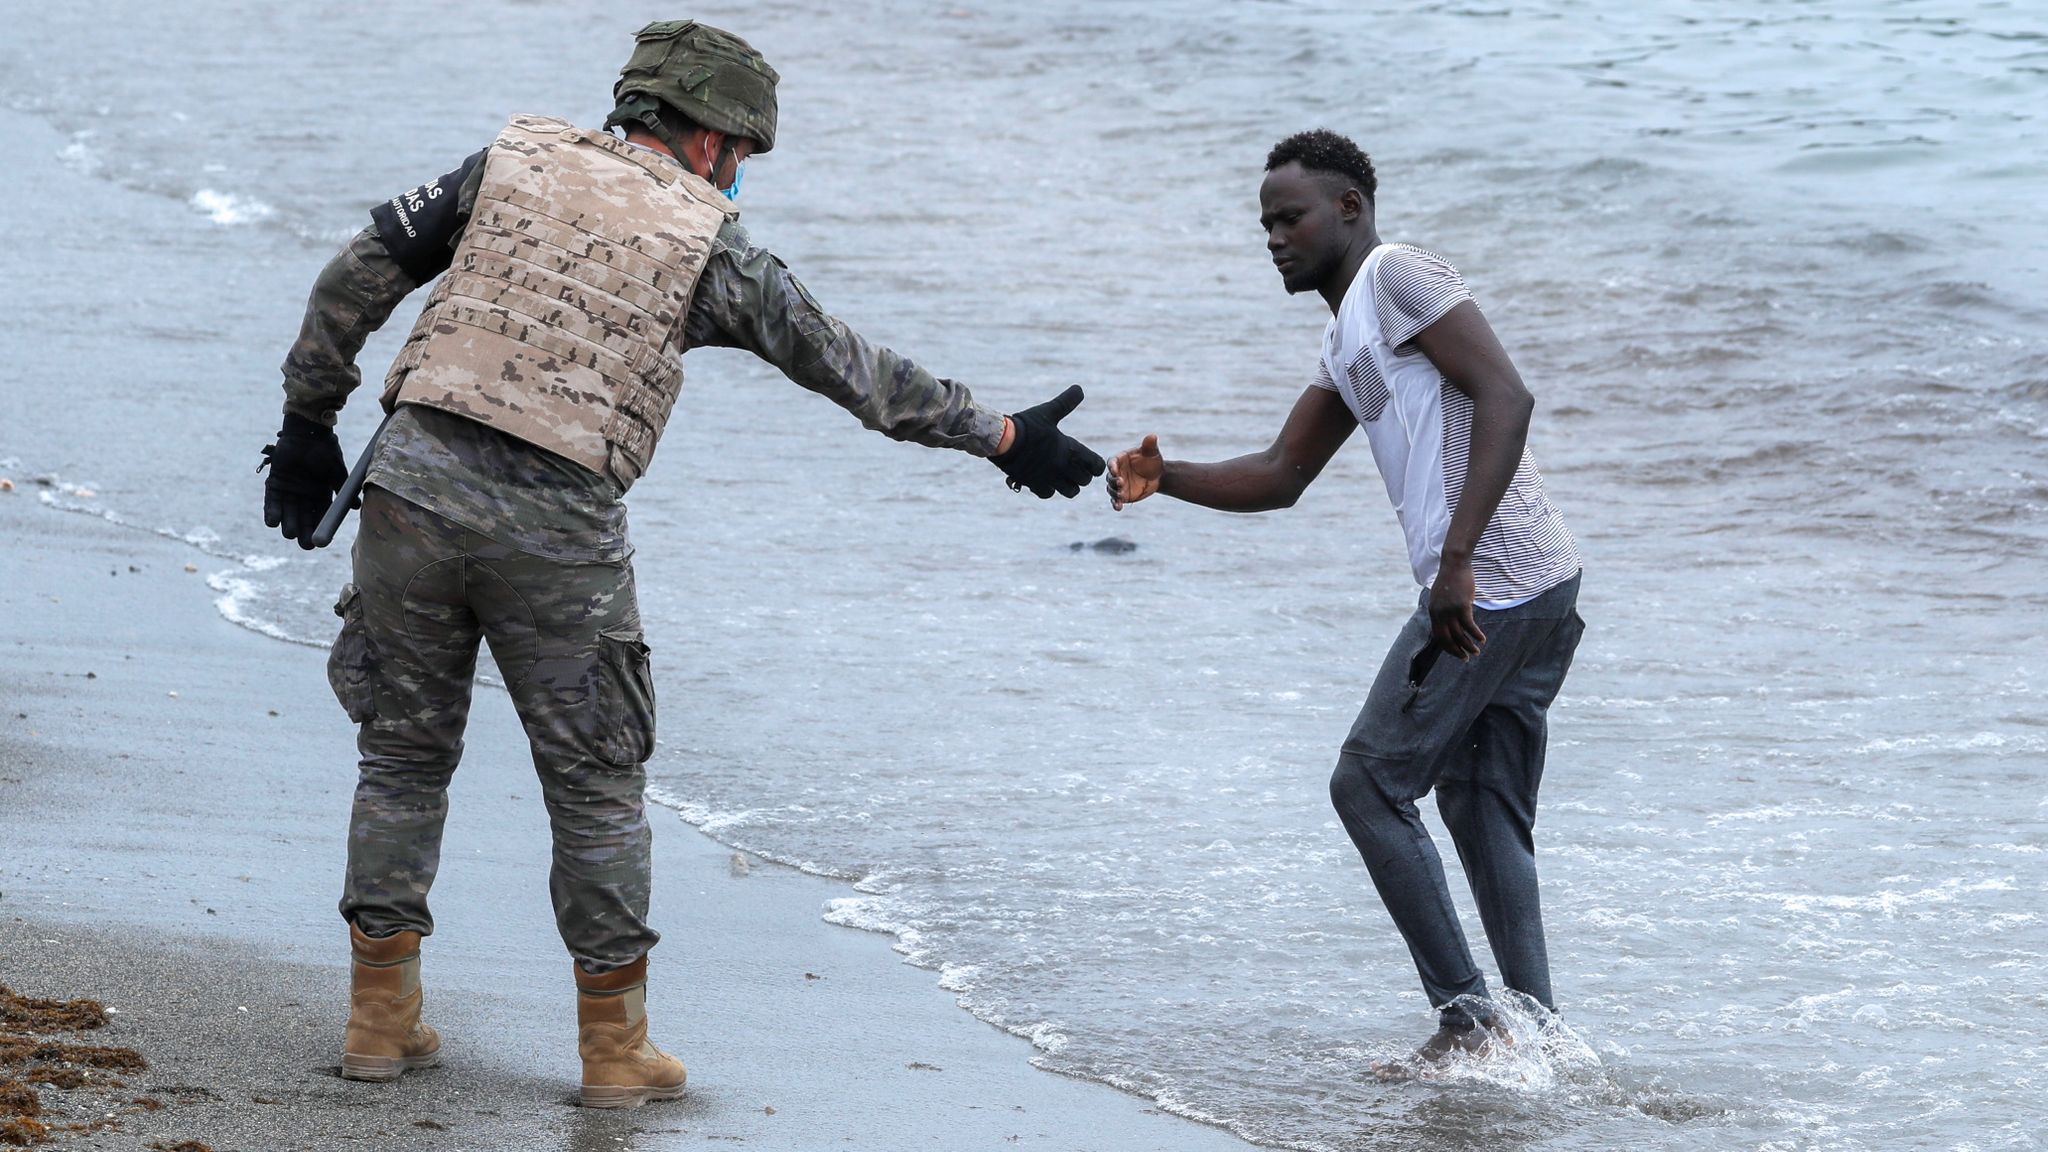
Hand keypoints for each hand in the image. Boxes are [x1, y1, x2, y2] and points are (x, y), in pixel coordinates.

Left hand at [260, 412, 347, 548]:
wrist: (306, 431)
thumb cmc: (324, 449)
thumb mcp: (336, 470)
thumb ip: (342, 487)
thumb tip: (355, 506)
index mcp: (322, 494)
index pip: (321, 516)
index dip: (321, 529)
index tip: (320, 543)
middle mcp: (305, 496)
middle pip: (304, 520)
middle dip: (304, 533)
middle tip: (305, 543)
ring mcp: (289, 491)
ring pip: (288, 514)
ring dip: (288, 525)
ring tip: (290, 532)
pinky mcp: (274, 484)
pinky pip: (271, 502)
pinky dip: (271, 513)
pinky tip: (272, 522)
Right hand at [991, 385, 1105, 498]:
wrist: (1003, 440)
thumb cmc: (1027, 425)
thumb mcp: (1048, 412)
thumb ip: (1066, 402)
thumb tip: (1079, 388)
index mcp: (1070, 450)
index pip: (1096, 466)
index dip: (1095, 464)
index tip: (1088, 460)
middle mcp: (1062, 467)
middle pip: (1084, 481)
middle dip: (1082, 475)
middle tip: (1074, 466)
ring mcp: (1049, 477)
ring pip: (1070, 491)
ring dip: (1068, 485)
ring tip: (1062, 476)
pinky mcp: (1034, 484)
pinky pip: (1048, 493)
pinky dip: (1049, 489)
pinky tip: (1044, 479)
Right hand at [1106, 434, 1163, 510]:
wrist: (1158, 476)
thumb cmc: (1152, 460)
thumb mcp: (1152, 452)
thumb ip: (1149, 445)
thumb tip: (1152, 436)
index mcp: (1120, 460)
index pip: (1111, 462)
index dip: (1112, 466)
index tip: (1115, 470)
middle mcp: (1116, 472)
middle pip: (1110, 477)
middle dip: (1113, 481)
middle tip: (1121, 483)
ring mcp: (1118, 485)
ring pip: (1111, 489)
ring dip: (1114, 493)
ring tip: (1121, 495)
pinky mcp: (1122, 495)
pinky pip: (1116, 500)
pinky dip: (1116, 504)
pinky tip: (1118, 507)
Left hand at [1428, 553, 1485, 658]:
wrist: (1454, 563)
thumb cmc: (1451, 579)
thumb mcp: (1441, 596)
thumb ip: (1442, 609)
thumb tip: (1449, 620)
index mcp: (1433, 612)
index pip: (1438, 636)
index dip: (1447, 647)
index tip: (1456, 653)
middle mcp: (1439, 613)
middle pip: (1447, 639)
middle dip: (1456, 651)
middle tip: (1465, 659)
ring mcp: (1450, 610)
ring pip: (1459, 634)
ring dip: (1468, 645)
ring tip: (1476, 652)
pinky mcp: (1462, 606)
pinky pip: (1469, 626)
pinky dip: (1476, 634)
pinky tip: (1482, 639)